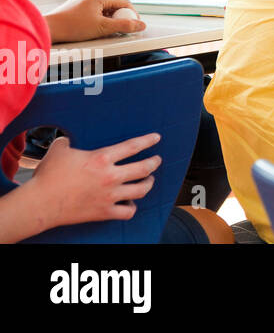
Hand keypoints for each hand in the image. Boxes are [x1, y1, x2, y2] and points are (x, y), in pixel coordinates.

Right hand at [28, 133, 161, 228]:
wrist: (40, 203)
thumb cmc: (48, 177)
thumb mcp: (58, 151)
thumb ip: (67, 142)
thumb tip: (66, 140)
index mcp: (102, 158)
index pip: (133, 146)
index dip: (148, 141)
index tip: (156, 138)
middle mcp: (110, 176)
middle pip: (144, 168)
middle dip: (154, 162)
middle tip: (157, 160)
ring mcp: (109, 196)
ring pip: (141, 190)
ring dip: (148, 184)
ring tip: (148, 180)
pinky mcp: (104, 212)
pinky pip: (127, 212)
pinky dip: (132, 207)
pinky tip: (131, 203)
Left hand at [45, 0, 145, 42]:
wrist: (49, 28)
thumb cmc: (72, 27)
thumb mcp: (103, 28)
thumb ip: (124, 26)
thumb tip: (141, 25)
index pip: (125, 3)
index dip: (132, 16)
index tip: (133, 26)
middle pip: (115, 5)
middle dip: (119, 18)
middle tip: (117, 30)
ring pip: (105, 8)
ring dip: (108, 18)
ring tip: (102, 30)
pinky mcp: (77, 4)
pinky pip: (94, 9)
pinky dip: (98, 18)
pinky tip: (92, 27)